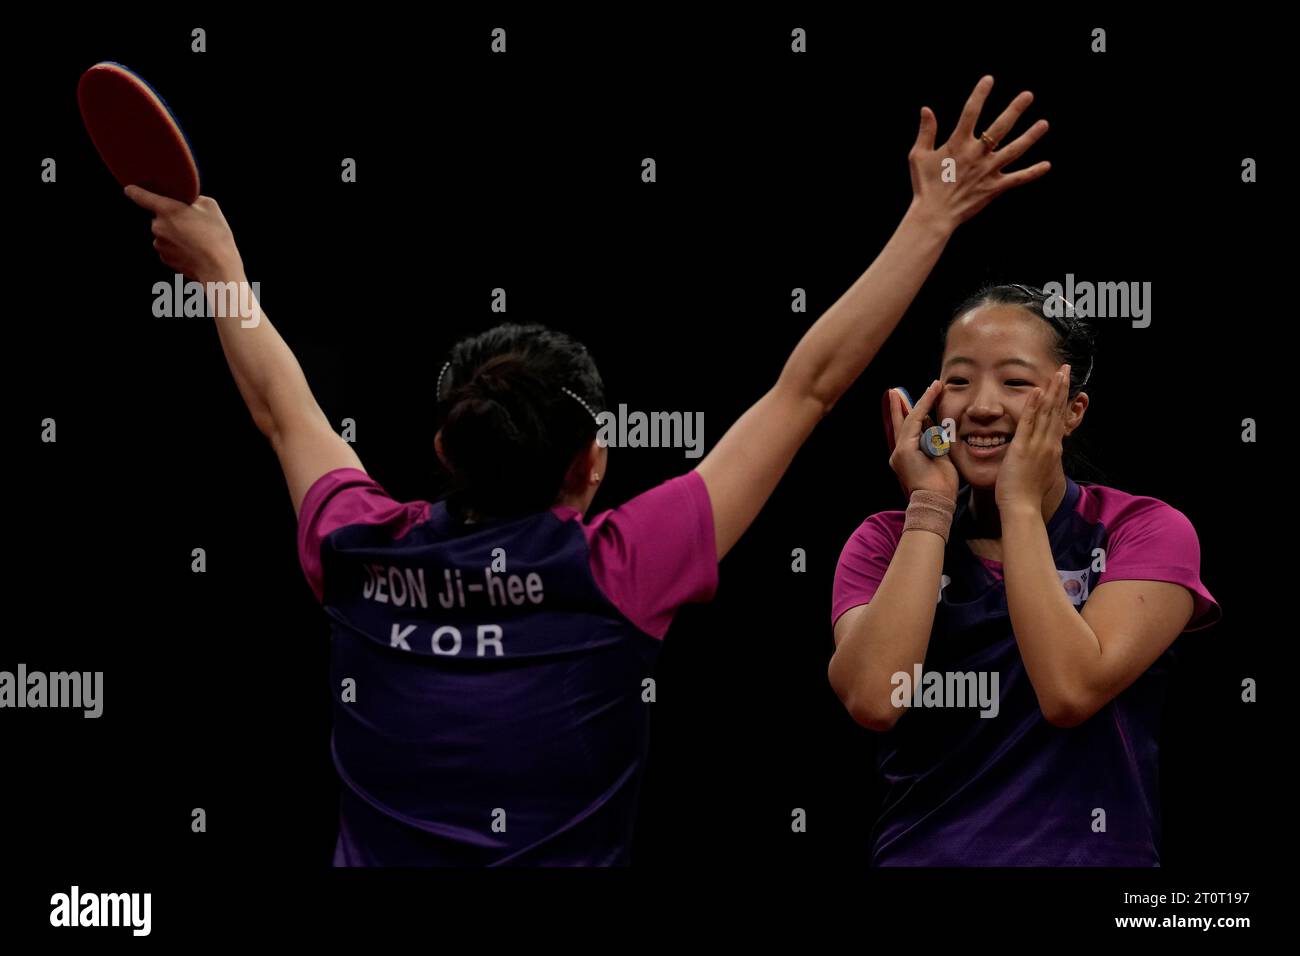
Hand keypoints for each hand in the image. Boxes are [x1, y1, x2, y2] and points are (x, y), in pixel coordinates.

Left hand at [123, 186, 243, 282]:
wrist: (218, 267)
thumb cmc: (215, 236)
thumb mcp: (210, 206)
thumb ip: (193, 200)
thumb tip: (189, 203)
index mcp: (166, 209)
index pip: (141, 196)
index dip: (135, 190)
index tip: (129, 189)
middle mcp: (158, 226)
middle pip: (161, 217)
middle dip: (174, 218)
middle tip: (194, 224)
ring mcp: (160, 244)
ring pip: (165, 233)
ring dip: (177, 234)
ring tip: (198, 240)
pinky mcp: (165, 258)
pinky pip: (169, 248)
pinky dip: (179, 248)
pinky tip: (194, 251)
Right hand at [888, 379, 957, 500]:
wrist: (937, 501)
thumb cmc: (941, 486)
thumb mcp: (938, 458)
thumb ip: (933, 442)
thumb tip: (932, 424)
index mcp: (906, 457)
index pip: (907, 432)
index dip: (910, 416)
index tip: (915, 403)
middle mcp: (899, 453)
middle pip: (902, 423)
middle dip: (900, 405)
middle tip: (895, 392)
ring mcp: (900, 451)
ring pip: (910, 419)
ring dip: (924, 400)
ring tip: (934, 386)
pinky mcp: (904, 449)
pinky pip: (915, 421)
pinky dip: (924, 405)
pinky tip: (932, 393)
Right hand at [908, 75, 1050, 232]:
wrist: (934, 215)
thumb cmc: (924, 185)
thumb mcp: (919, 156)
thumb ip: (926, 131)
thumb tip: (926, 109)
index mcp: (958, 144)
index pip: (971, 112)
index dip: (980, 94)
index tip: (989, 79)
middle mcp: (977, 154)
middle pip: (1000, 127)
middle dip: (1015, 109)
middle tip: (1028, 95)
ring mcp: (988, 171)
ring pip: (1015, 150)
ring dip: (1031, 136)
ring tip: (1044, 124)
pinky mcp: (994, 188)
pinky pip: (1017, 179)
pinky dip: (1033, 173)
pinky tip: (1047, 165)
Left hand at [995, 364, 1069, 512]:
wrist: (1023, 508)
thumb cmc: (1026, 494)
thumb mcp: (1037, 471)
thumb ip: (1039, 458)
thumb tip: (1038, 453)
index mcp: (1051, 449)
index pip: (1058, 419)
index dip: (1062, 401)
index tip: (1064, 385)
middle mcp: (1049, 444)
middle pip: (1057, 411)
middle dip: (1061, 389)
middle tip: (1065, 370)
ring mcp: (1038, 445)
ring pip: (1048, 413)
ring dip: (1053, 391)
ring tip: (1058, 373)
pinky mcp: (1024, 448)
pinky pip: (1029, 423)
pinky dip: (1034, 406)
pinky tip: (1037, 391)